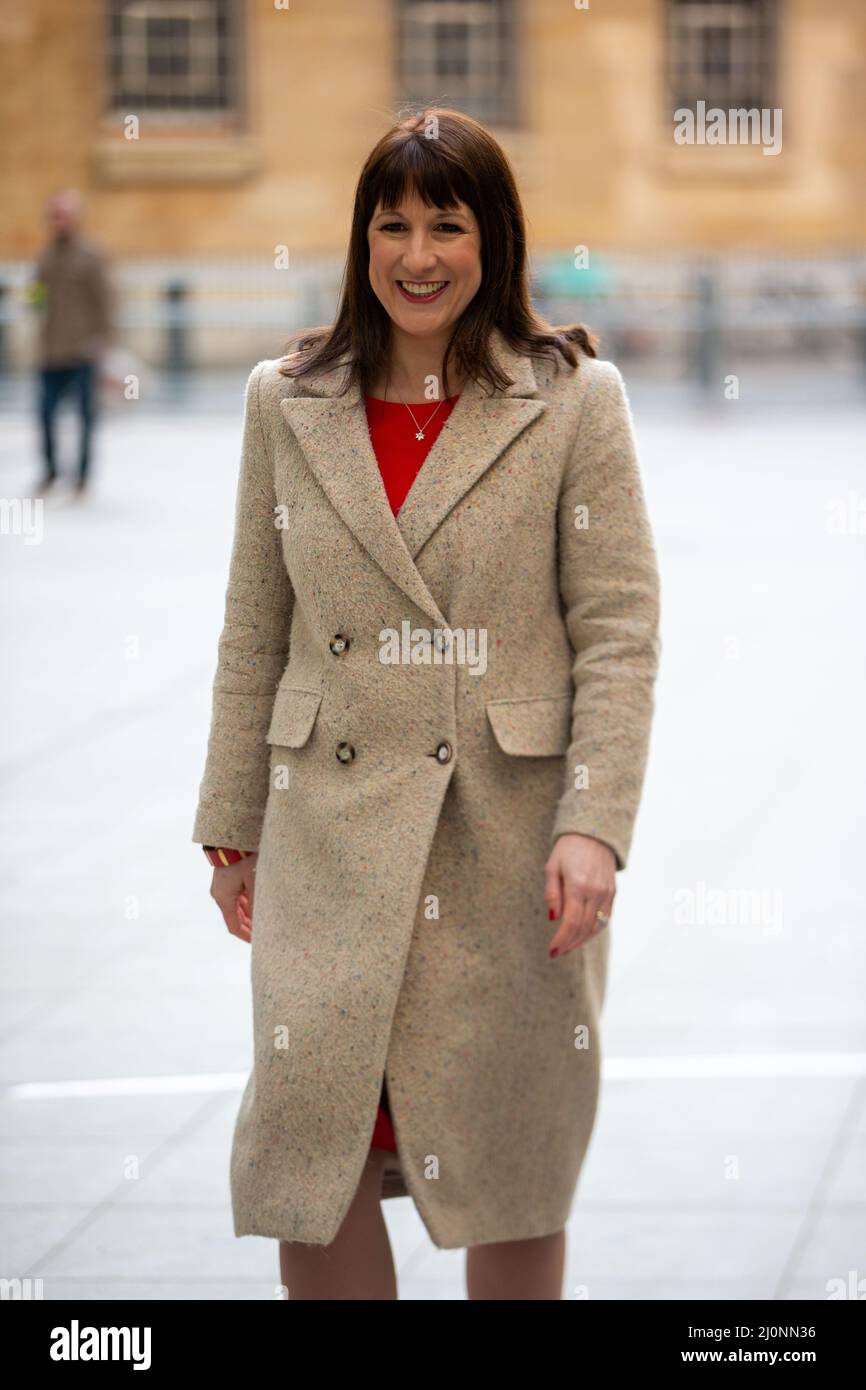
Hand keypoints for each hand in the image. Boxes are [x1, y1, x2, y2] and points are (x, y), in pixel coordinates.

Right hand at [209, 852, 257, 942]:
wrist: (230, 835)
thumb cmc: (242, 856)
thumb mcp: (253, 880)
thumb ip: (257, 901)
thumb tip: (262, 920)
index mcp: (224, 898)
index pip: (234, 926)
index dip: (246, 936)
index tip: (258, 943)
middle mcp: (221, 895)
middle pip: (235, 918)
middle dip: (249, 928)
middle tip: (265, 934)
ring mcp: (223, 887)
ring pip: (237, 908)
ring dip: (249, 916)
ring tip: (265, 921)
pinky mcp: (228, 880)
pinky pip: (237, 897)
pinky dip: (248, 904)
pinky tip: (259, 906)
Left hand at [544, 833, 615, 956]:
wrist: (594, 831)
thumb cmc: (568, 849)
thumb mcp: (552, 867)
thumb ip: (552, 893)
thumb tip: (554, 919)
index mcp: (578, 884)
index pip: (571, 922)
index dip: (562, 940)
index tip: (551, 951)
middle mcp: (595, 891)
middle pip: (584, 927)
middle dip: (569, 943)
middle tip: (556, 953)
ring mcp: (607, 892)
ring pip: (597, 926)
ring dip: (582, 940)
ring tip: (568, 947)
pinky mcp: (613, 892)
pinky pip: (605, 918)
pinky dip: (594, 930)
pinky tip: (583, 935)